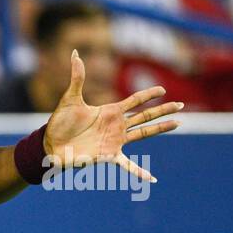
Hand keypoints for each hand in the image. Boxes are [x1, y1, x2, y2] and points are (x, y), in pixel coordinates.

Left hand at [44, 50, 182, 183]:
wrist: (50, 145)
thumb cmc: (59, 123)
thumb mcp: (70, 98)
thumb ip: (77, 76)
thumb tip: (75, 53)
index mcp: (109, 111)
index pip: (134, 101)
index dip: (148, 94)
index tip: (162, 90)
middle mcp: (116, 126)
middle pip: (145, 116)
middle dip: (163, 110)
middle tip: (181, 105)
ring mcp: (115, 141)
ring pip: (144, 133)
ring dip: (161, 128)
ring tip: (178, 123)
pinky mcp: (109, 155)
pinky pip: (128, 165)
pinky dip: (139, 172)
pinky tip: (151, 179)